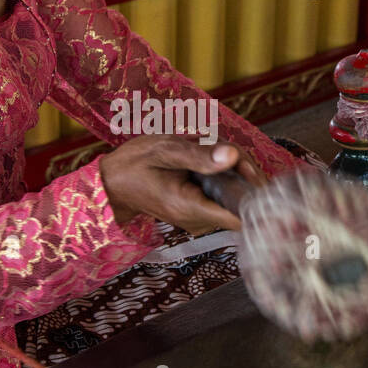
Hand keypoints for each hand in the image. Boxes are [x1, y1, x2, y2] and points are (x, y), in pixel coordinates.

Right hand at [98, 135, 266, 234]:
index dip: (253, 191)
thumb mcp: (165, 150)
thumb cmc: (136, 164)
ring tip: (204, 150)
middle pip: (241, 199)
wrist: (114, 182)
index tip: (244, 165)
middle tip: (217, 147)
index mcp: (191, 207)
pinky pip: (224, 194)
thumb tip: (233, 156)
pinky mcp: (201, 214)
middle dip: (240, 169)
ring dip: (230, 169)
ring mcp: (201, 220)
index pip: (241, 215)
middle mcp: (199, 220)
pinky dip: (221, 175)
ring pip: (234, 194)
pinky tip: (202, 161)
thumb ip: (200, 155)